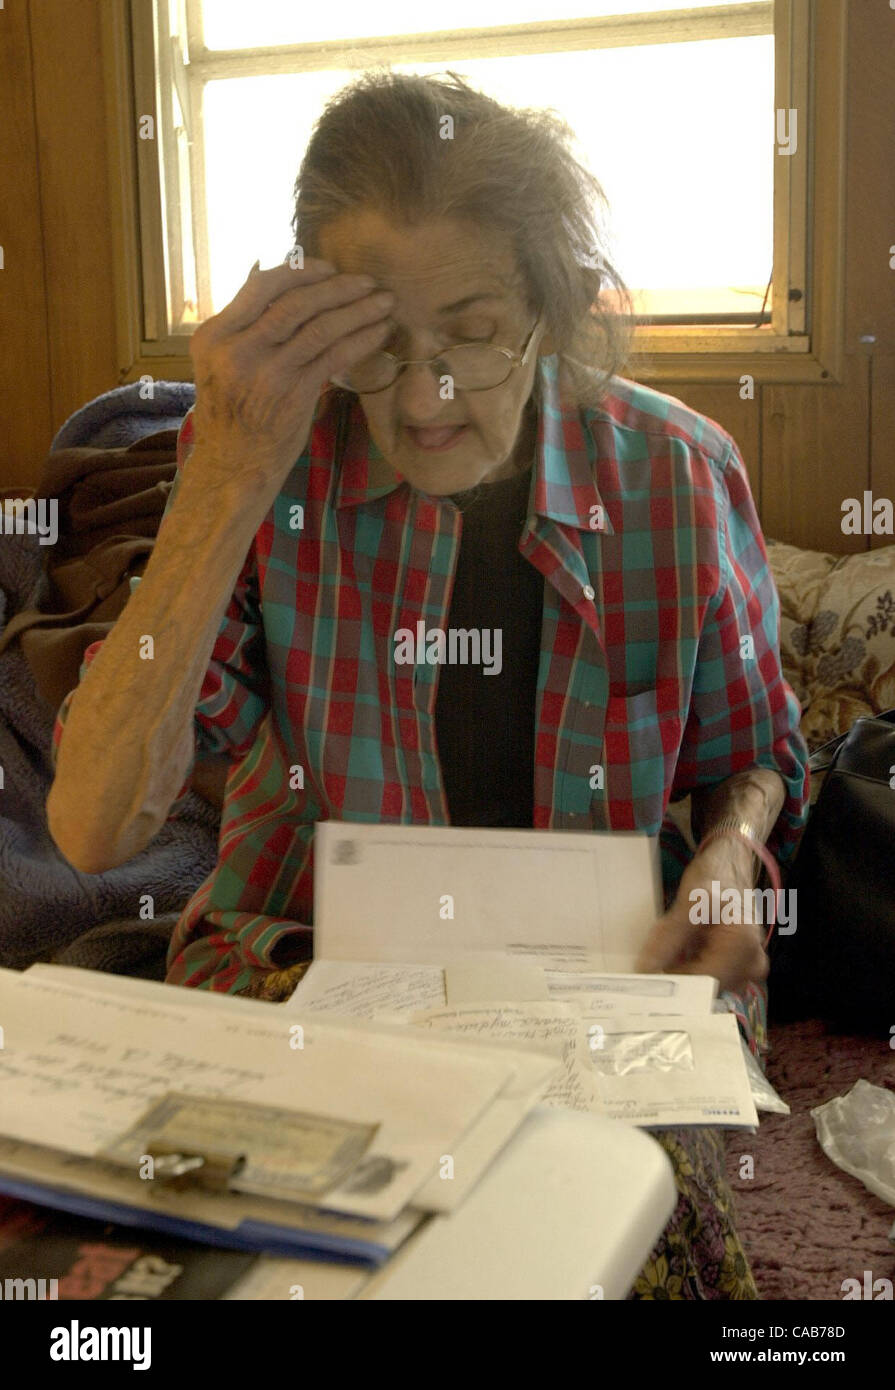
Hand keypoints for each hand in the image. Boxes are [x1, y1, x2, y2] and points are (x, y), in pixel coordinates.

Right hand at [187, 258, 395, 492]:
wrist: (232, 465)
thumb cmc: (233, 412)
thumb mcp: (221, 363)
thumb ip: (244, 325)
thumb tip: (273, 276)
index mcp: (214, 335)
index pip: (262, 286)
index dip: (302, 272)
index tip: (330, 269)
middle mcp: (237, 350)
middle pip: (296, 302)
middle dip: (339, 288)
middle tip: (369, 282)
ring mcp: (265, 372)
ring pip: (320, 327)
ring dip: (358, 311)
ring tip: (384, 303)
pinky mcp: (293, 395)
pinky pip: (334, 356)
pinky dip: (361, 340)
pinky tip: (379, 333)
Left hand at [634, 840, 768, 993]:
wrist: (731, 864)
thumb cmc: (714, 877)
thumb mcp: (688, 902)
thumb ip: (668, 939)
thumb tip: (645, 970)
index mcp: (743, 947)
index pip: (701, 982)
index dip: (672, 983)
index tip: (645, 980)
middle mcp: (752, 964)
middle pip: (704, 986)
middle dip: (677, 975)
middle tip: (654, 960)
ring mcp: (748, 968)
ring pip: (704, 983)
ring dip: (683, 970)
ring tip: (671, 949)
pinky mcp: (740, 967)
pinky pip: (709, 977)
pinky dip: (691, 967)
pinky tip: (683, 950)